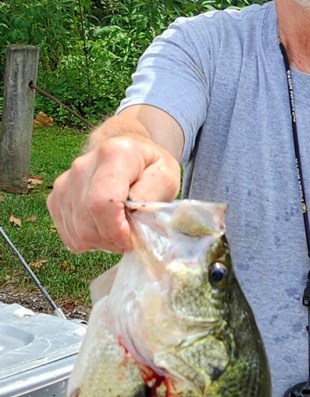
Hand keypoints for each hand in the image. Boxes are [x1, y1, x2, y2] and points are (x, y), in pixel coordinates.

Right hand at [48, 134, 180, 252]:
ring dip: (102, 242)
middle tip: (131, 237)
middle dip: (112, 241)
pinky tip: (105, 228)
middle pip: (87, 223)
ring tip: (120, 230)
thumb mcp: (167, 176)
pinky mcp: (55, 199)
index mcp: (114, 155)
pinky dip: (90, 240)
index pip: (102, 202)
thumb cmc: (149, 167)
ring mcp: (64, 184)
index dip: (116, 230)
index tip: (132, 239)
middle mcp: (82, 167)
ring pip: (77, 233)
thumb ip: (153, 196)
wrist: (124, 154)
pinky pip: (70, 235)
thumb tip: (132, 219)